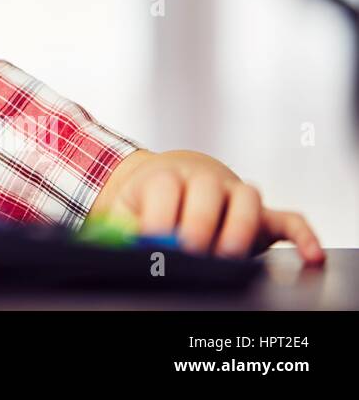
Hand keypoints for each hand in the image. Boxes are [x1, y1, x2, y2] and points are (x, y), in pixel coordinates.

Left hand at [90, 149, 324, 264]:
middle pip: (206, 190)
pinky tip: (308, 256)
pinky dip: (302, 236)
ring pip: (247, 198)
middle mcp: (203, 180)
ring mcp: (234, 194)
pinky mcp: (261, 215)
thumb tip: (125, 248)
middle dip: (198, 222)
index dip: (159, 215)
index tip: (152, 241)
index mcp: (166, 177)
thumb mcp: (124, 210)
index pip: (165, 186)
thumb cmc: (144, 200)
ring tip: (228, 254)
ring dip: (240, 225)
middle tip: (189, 251)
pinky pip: (287, 219)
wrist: (164, 178)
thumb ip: (123, 228)